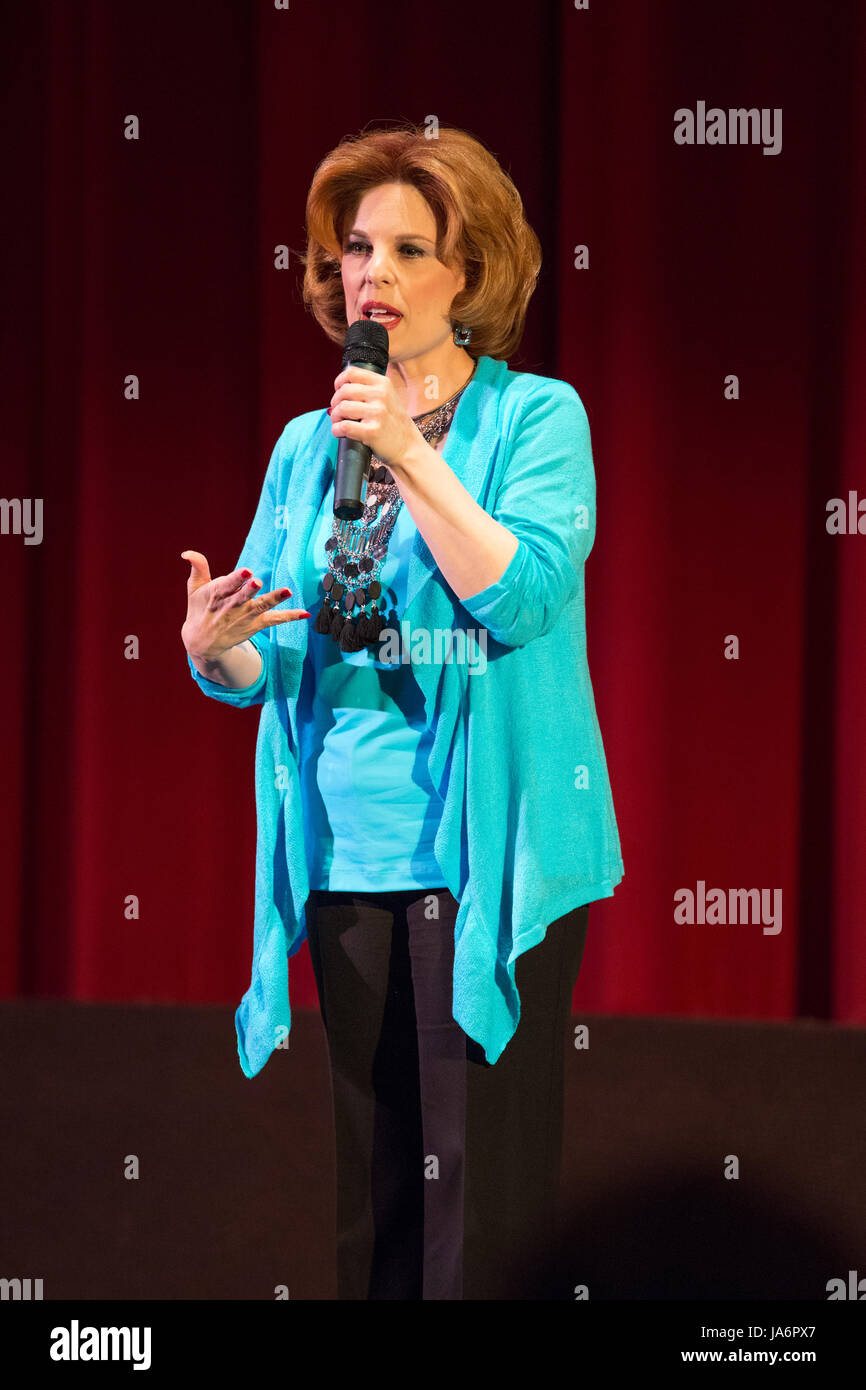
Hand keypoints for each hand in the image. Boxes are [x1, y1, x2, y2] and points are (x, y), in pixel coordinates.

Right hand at [180, 550, 309, 661]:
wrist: (203, 643)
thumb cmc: (199, 609)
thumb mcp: (194, 588)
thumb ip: (198, 567)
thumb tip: (187, 553)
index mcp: (217, 594)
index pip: (227, 585)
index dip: (236, 578)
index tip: (245, 571)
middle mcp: (232, 606)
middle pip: (243, 597)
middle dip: (250, 590)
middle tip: (258, 583)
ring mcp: (245, 616)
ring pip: (261, 606)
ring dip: (274, 599)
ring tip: (287, 591)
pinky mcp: (256, 625)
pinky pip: (275, 620)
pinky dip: (289, 616)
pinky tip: (304, 613)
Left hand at [329, 365, 421, 467]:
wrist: (408, 447)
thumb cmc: (393, 424)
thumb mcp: (388, 398)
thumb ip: (369, 389)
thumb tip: (339, 389)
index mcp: (383, 384)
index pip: (351, 373)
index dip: (339, 382)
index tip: (338, 391)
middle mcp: (381, 395)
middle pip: (344, 391)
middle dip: (335, 402)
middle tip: (337, 412)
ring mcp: (377, 413)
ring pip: (342, 408)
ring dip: (335, 417)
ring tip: (339, 422)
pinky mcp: (371, 432)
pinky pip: (344, 427)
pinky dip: (336, 430)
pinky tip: (340, 432)